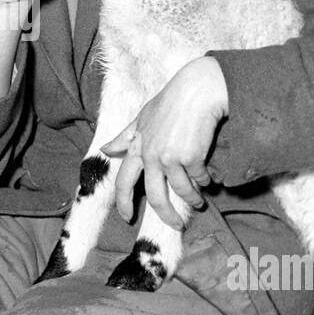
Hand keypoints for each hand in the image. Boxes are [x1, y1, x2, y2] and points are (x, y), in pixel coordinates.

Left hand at [101, 57, 230, 228]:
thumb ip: (125, 136)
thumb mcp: (143, 116)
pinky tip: (208, 178)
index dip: (123, 202)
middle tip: (175, 225)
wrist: (197, 89)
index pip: (123, 181)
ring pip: (181, 191)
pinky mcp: (191, 158)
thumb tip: (105, 149)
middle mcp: (151, 155)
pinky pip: (199, 179)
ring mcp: (171, 157)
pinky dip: (204, 181)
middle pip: (155, 196)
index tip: (127, 218)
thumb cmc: (172, 100)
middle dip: (166, 215)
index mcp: (137, 147)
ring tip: (199, 201)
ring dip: (192, 199)